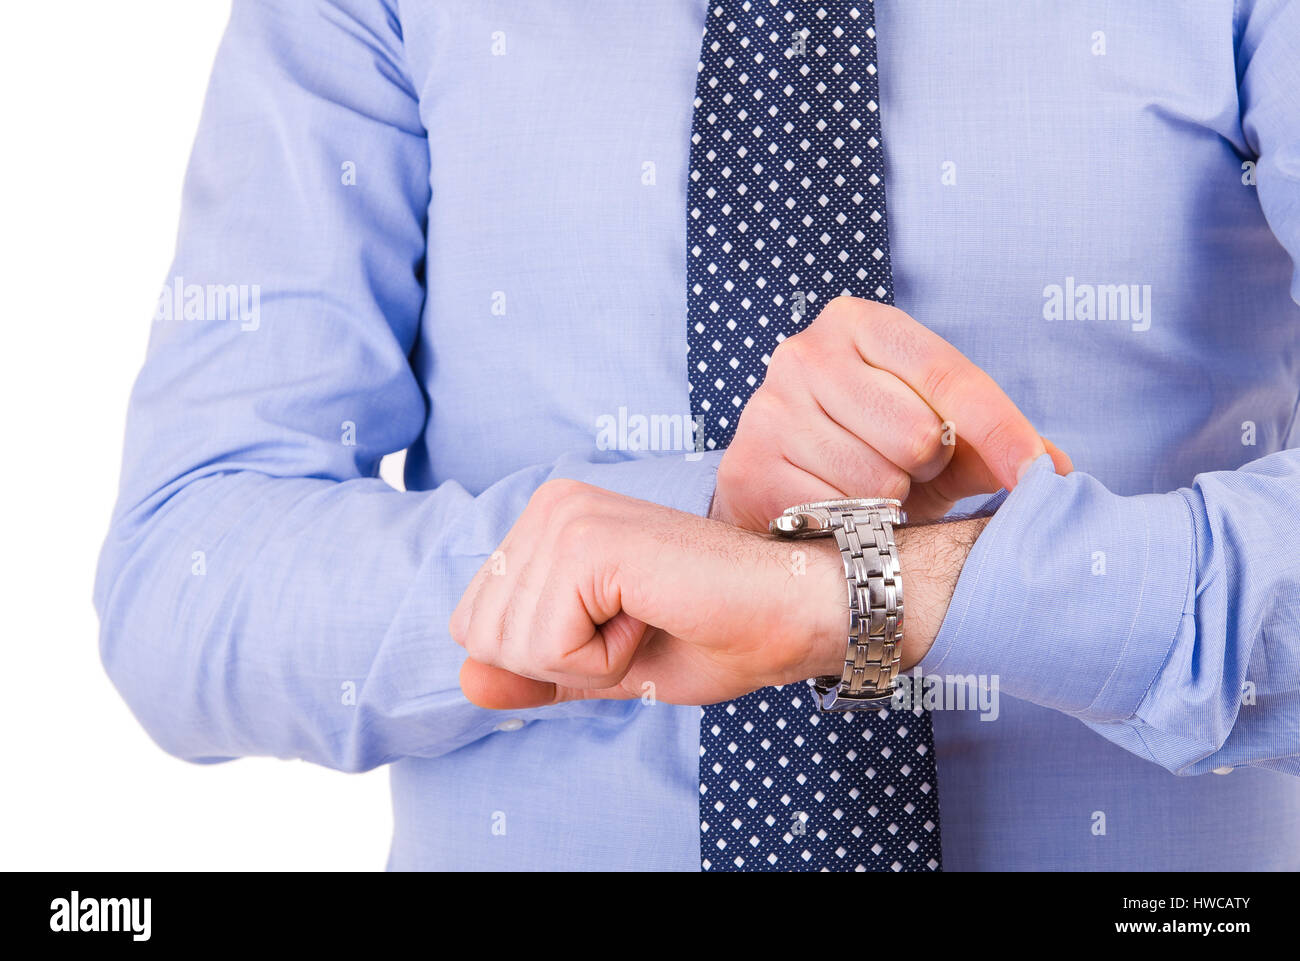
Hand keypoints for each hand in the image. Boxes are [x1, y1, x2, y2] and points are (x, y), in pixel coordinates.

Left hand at [452, 479, 984, 709]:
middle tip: (640, 625)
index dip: (548, 659)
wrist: (796, 611)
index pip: (476, 626)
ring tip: (651, 617)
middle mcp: (547, 505)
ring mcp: (564, 515)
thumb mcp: (606, 667)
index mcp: (546, 523)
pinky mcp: (587, 537)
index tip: (625, 626)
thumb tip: (466, 683)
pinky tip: (653, 616)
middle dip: (560, 662)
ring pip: (510, 644)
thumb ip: (535, 670)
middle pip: (481, 635)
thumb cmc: (717, 633)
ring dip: (586, 661)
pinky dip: (602, 660)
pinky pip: (547, 644)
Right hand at [710, 296, 1070, 528]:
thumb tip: (1054, 470)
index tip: (1038, 470)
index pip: (948, 375)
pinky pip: (835, 513)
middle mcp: (805, 354)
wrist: (777, 487)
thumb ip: (989, 443)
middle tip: (906, 471)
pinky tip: (833, 509)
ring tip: (864, 491)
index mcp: (860, 324)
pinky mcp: (748, 466)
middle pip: (916, 434)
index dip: (1001, 428)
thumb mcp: (932, 436)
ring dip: (886, 503)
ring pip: (877, 482)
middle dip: (927, 468)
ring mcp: (769, 408)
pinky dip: (847, 526)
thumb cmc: (866, 451)